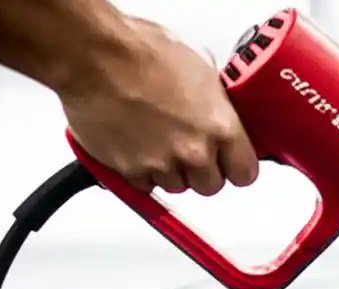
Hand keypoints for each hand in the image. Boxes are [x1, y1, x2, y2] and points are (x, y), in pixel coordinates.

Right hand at [57, 17, 257, 194]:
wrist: (93, 56)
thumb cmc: (141, 52)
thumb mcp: (200, 68)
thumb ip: (216, 101)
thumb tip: (218, 109)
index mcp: (220, 127)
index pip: (245, 173)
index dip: (236, 167)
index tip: (230, 161)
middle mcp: (194, 152)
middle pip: (211, 186)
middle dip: (202, 170)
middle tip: (189, 147)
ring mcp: (161, 165)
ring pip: (176, 186)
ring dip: (170, 170)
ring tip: (156, 139)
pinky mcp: (129, 171)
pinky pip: (143, 184)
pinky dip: (140, 170)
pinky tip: (135, 143)